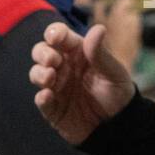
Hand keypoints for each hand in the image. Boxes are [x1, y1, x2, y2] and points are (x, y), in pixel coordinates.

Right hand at [30, 23, 136, 144]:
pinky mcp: (52, 107)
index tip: (54, 37)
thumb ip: (101, 54)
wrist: (118, 126)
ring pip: (36, 73)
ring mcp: (56, 87)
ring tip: (50, 77)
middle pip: (42, 52)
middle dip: (42, 53)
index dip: (54, 33)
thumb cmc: (117, 94)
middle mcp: (63, 67)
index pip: (60, 36)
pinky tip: (47, 95)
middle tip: (52, 61)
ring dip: (39, 73)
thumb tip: (98, 28)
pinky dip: (41, 97)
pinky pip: (40, 100)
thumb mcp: (114, 73)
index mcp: (78, 53)